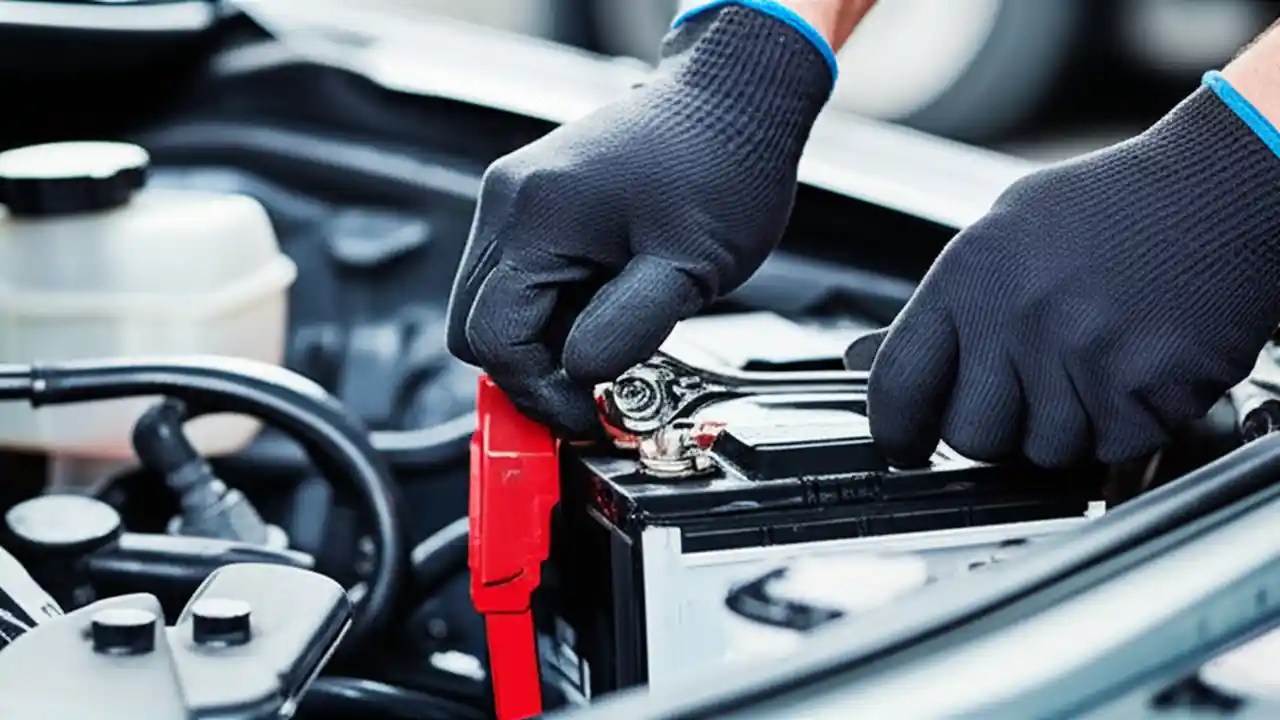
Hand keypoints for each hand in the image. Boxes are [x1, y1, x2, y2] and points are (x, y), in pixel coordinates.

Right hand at [447, 6, 832, 434]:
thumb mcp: (687, 270)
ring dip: (541, 339)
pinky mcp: (531, 199)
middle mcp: (508, 202)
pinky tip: (604, 303)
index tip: (587, 412)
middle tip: (592, 390)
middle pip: (473, 326)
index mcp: (535, 218)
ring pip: (490, 304)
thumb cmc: (722, 169)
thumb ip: (626, 330)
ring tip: (611, 336)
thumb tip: (579, 377)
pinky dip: (550, 307)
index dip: (538, 392)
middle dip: (530, 370)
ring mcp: (513, 197)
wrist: (731, 102)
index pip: (494, 338)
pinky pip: (516, 276)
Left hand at [868, 86, 1279, 467]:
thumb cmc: (1113, 209)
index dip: (896, 430)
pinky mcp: (1146, 391)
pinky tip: (1135, 369)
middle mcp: (1017, 319)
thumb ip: (944, 308)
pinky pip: (1113, 449)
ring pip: (1044, 452)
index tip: (906, 443)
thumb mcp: (1005, 233)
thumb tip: (869, 363)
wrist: (1225, 186)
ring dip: (1065, 427)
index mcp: (968, 277)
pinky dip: (1124, 426)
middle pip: (972, 437)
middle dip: (994, 429)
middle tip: (1027, 390)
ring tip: (1092, 363)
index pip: (897, 385)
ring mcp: (1083, 359)